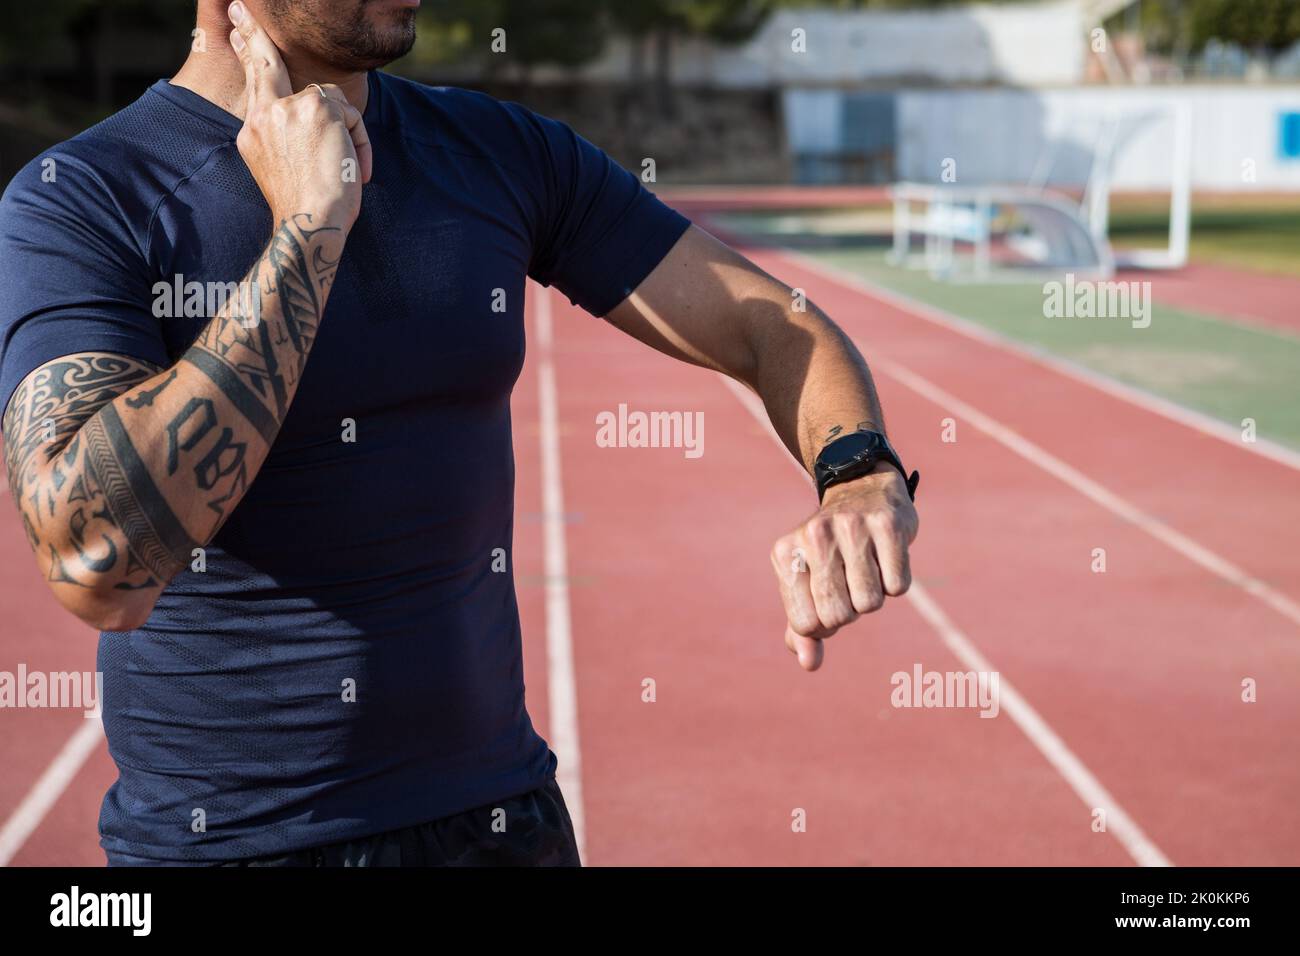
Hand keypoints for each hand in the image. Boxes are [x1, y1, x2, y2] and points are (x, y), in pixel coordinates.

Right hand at [228, 1, 370, 229]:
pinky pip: (349, 113)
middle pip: (266, 63)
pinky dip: (358, 141)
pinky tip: (352, 169)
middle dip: (254, 33)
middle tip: (241, 7)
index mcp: (254, 132)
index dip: (247, 53)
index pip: (252, 85)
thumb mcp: (284, 168)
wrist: (310, 223)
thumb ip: (285, 134)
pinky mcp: (316, 107)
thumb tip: (308, 107)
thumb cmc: (306, 208)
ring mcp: (288, 108)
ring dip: (345, 133)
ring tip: (344, 169)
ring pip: (328, 100)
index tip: (237, 29)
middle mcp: (264, 115)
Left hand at [769, 464, 918, 670]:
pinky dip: (896, 581)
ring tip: (867, 568)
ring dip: (873, 596)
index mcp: (785, 554)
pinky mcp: (888, 524)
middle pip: (837, 616)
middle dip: (849, 612)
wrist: (862, 491)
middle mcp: (813, 536)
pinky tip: (886, 557)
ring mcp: (850, 527)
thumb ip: (804, 629)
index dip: (823, 625)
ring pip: (870, 603)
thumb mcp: (807, 584)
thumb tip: (809, 663)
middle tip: (849, 584)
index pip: (805, 624)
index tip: (827, 601)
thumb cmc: (831, 552)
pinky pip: (898, 586)